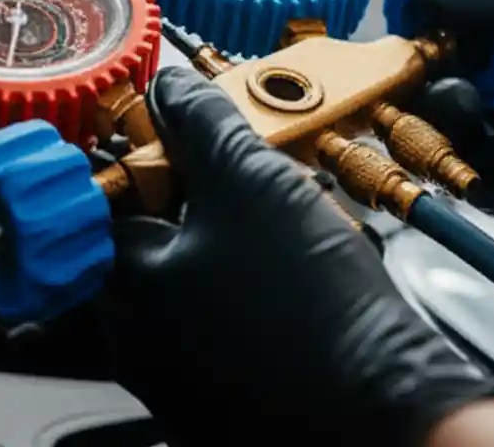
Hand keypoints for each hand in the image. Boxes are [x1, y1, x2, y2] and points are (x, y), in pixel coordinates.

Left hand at [101, 67, 493, 444]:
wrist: (382, 406)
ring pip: (195, 289)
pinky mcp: (224, 403)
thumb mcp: (254, 182)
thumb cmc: (313, 308)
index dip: (152, 159)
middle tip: (252, 183)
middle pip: (155, 246)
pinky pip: (225, 332)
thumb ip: (204, 124)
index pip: (110, 201)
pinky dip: (253, 299)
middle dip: (203, 203)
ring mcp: (180, 380)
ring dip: (234, 249)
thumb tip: (170, 86)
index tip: (187, 142)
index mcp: (128, 285)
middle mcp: (140, 341)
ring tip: (291, 230)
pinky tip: (301, 283)